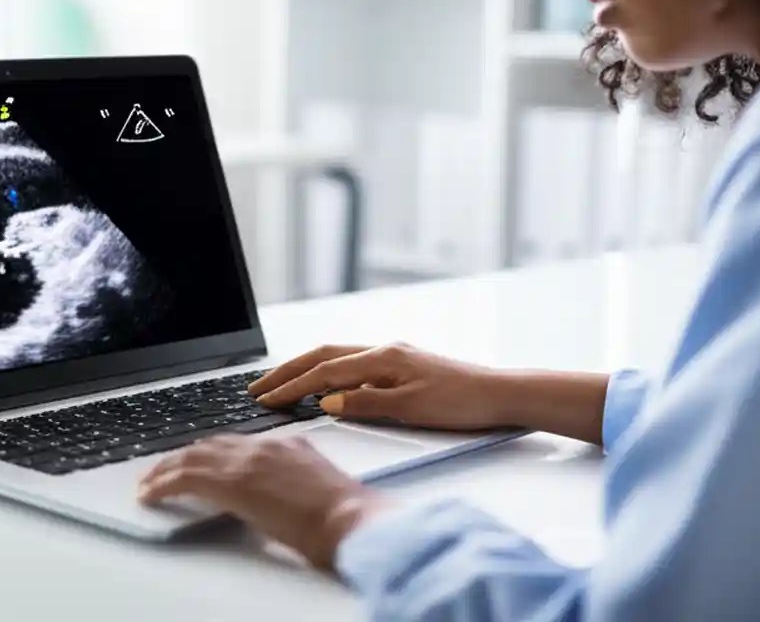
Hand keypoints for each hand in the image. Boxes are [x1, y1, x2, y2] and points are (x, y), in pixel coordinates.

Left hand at [137, 435, 390, 568]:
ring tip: (150, 483)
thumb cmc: (346, 517)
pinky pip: (185, 478)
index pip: (238, 444)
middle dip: (185, 457)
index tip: (198, 463)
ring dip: (166, 469)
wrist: (351, 519)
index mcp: (289, 446)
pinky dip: (163, 484)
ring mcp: (248, 460)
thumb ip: (295, 487)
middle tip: (164, 470)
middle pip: (211, 445)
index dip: (213, 454)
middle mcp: (265, 445)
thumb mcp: (319, 492)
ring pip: (192, 456)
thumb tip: (278, 501)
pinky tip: (151, 494)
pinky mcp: (232, 481)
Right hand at [248, 343, 508, 430]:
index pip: (324, 372)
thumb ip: (365, 405)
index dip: (292, 387)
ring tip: (279, 384)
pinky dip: (327, 372)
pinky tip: (322, 385)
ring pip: (335, 356)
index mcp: (383, 358)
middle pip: (322, 355)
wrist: (502, 394)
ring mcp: (392, 355)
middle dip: (287, 371)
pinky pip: (352, 363)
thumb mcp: (411, 410)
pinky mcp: (401, 364)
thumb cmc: (462, 403)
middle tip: (257, 388)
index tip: (265, 400)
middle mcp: (384, 350)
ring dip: (304, 369)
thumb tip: (326, 402)